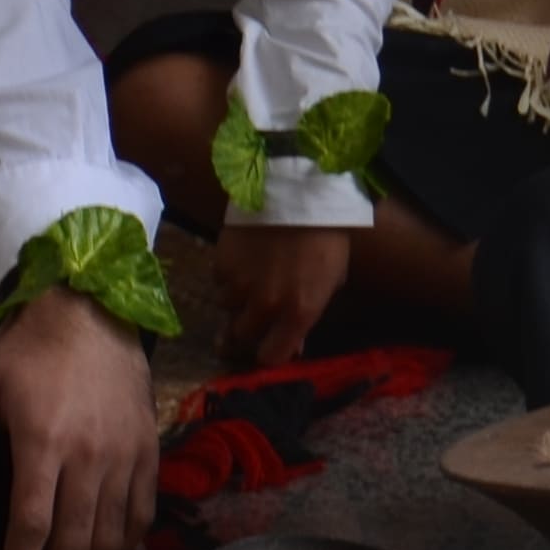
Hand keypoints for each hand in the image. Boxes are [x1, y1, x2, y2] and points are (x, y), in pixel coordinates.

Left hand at [0, 290, 161, 549]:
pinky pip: (143, 509)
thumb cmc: (29, 347)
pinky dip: (131, 542)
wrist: (94, 307)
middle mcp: (89, 456)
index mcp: (43, 442)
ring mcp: (124, 455)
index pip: (32, 524)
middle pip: (76, 540)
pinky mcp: (148, 450)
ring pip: (114, 533)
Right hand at [215, 221, 353, 370]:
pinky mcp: (220, 264)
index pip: (271, 357)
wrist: (299, 193)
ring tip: (251, 281)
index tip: (270, 347)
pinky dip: (228, 277)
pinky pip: (219, 282)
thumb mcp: (331, 280)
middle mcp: (265, 306)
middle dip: (249, 331)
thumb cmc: (326, 238)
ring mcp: (238, 286)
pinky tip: (243, 260)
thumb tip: (294, 343)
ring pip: (227, 309)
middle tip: (255, 318)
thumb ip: (308, 314)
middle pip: (242, 337)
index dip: (270, 354)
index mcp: (298, 313)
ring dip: (237, 302)